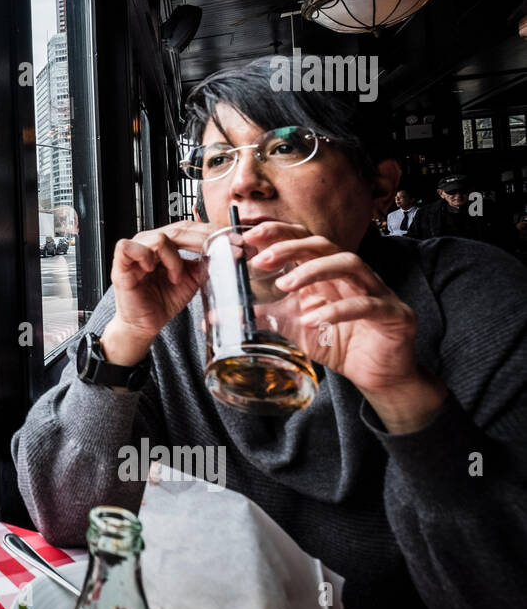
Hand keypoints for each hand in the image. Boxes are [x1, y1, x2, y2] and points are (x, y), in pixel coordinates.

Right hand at [106, 220, 212, 359]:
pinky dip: (144, 256)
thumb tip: (226, 251)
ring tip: (175, 278)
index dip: (211, 232)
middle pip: (179, 228)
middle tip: (221, 252)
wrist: (145, 324)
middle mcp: (151, 242)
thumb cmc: (162, 301)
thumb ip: (205, 264)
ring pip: (160, 238)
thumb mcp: (193, 280)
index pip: (190, 228)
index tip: (233, 242)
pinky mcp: (121, 263)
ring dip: (174, 260)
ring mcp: (135, 251)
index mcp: (167, 244)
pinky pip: (129, 247)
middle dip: (204, 240)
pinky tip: (151, 268)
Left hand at [247, 222, 446, 431]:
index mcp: (327, 272)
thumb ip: (261, 316)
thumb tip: (216, 316)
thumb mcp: (292, 327)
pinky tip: (312, 320)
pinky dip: (336, 311)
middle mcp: (351, 275)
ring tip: (284, 285)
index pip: (303, 240)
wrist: (379, 375)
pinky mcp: (393, 314)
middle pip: (324, 244)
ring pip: (349, 263)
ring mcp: (376, 291)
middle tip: (260, 259)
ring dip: (313, 270)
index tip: (246, 237)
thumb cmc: (337, 343)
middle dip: (290, 246)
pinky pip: (365, 305)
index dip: (277, 233)